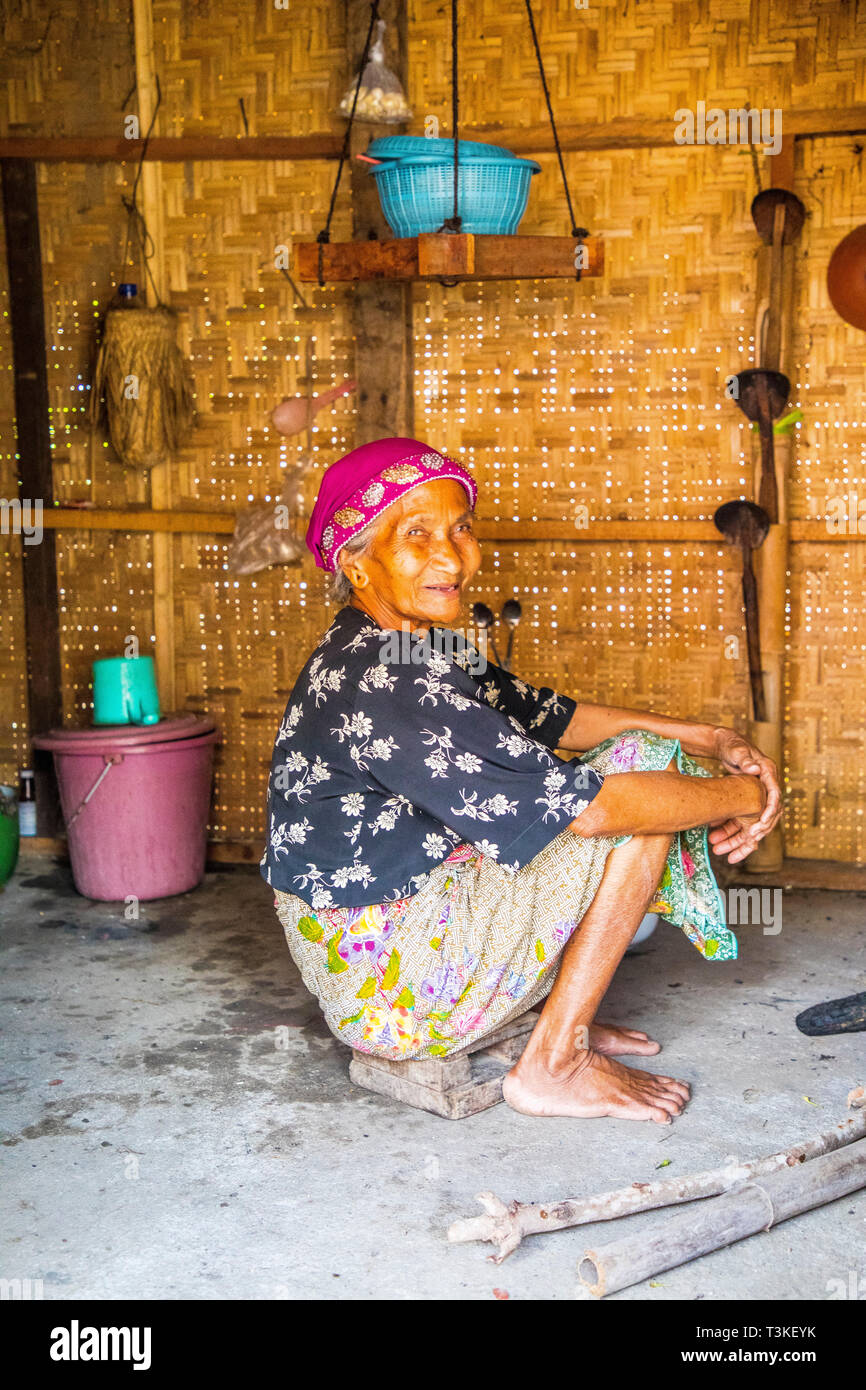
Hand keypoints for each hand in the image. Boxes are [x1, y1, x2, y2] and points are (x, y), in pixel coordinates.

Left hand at [710, 727, 781, 860]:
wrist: (725, 745)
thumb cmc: (732, 745)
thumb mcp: (737, 750)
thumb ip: (745, 759)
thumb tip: (756, 768)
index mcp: (768, 772)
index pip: (775, 795)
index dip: (770, 811)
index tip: (762, 823)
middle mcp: (766, 785)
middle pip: (768, 813)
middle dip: (759, 829)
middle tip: (750, 839)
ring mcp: (758, 794)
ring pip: (754, 821)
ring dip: (742, 837)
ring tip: (725, 848)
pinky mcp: (748, 800)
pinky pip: (743, 820)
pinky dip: (733, 832)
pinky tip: (719, 841)